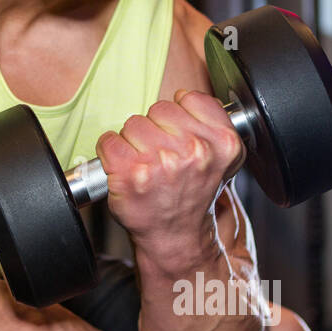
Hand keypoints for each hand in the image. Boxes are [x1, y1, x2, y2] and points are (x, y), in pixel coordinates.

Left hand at [94, 89, 244, 268]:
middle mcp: (195, 150)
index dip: (180, 115)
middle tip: (162, 155)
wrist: (176, 234)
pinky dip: (110, 152)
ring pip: (133, 123)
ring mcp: (161, 162)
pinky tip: (126, 167)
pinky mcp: (131, 174)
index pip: (189, 97)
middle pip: (158, 108)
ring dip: (134, 142)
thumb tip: (185, 96)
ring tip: (147, 164)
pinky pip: (108, 140)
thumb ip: (211, 119)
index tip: (179, 133)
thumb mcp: (223, 155)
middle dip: (156, 128)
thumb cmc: (193, 193)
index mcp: (222, 142)